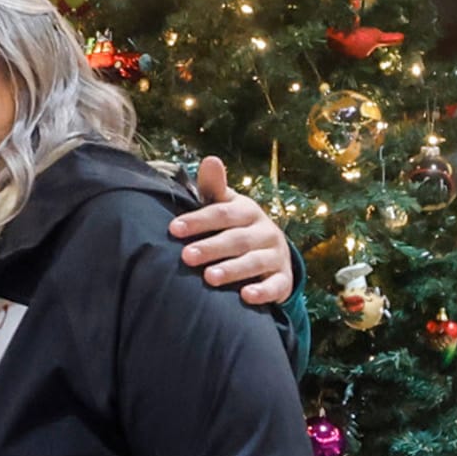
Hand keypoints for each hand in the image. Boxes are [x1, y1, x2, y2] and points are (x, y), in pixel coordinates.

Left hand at [171, 154, 296, 308]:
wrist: (271, 253)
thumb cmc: (236, 226)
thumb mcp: (226, 206)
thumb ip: (214, 188)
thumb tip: (210, 159)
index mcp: (248, 211)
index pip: (222, 213)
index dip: (198, 220)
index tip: (173, 229)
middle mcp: (265, 231)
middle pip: (237, 239)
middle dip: (211, 247)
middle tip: (186, 256)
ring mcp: (275, 256)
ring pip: (254, 262)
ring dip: (232, 270)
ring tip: (209, 278)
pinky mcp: (283, 280)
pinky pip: (275, 286)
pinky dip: (262, 291)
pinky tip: (245, 296)